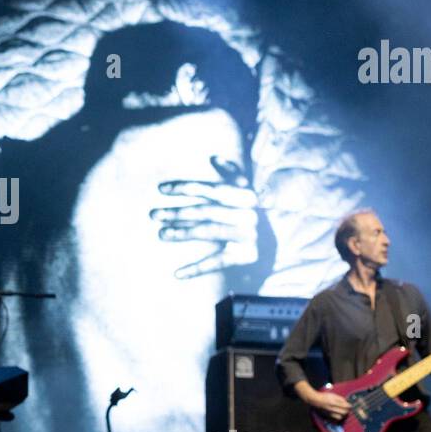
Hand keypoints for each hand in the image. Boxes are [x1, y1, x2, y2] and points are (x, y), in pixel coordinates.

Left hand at [151, 156, 259, 280]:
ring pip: (209, 232)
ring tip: (161, 234)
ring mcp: (247, 235)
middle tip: (153, 214)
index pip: (211, 189)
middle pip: (206, 211)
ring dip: (182, 233)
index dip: (185, 187)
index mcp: (245, 195)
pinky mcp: (246, 256)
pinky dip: (197, 269)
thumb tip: (215, 157)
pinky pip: (217, 262)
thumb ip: (232, 175)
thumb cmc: (250, 212)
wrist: (277, 243)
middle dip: (177, 212)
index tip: (161, 189)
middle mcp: (248, 214)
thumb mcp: (245, 191)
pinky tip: (177, 274)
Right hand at [311, 391, 351, 421]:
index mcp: (334, 402)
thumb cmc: (324, 396)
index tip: (350, 405)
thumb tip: (346, 402)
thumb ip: (340, 398)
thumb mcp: (333, 395)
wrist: (315, 400)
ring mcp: (330, 413)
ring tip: (343, 413)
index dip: (349, 406)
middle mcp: (332, 409)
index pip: (345, 406)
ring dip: (343, 415)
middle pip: (344, 412)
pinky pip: (335, 419)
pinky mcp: (327, 416)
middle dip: (347, 411)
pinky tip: (338, 415)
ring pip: (340, 417)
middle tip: (347, 409)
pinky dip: (338, 418)